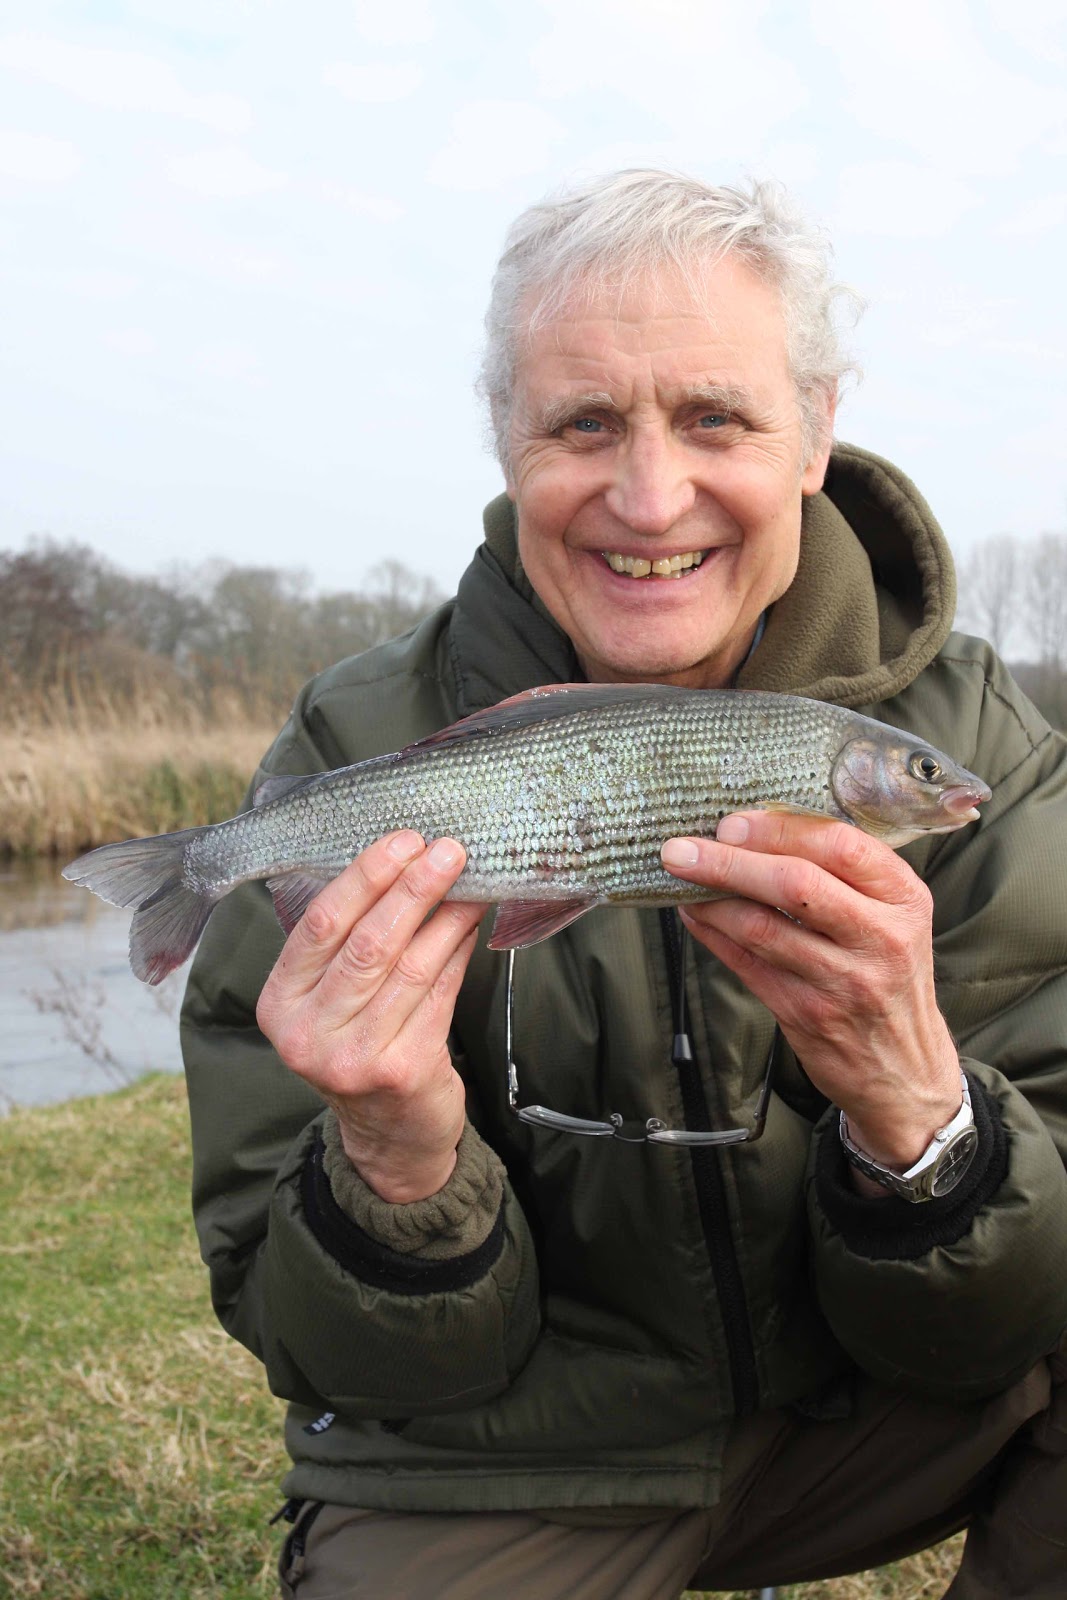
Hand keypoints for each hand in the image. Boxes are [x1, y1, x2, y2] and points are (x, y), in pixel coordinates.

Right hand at [256, 831, 487, 1202]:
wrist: (390, 1135)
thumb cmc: (361, 1046)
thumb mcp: (331, 1000)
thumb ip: (350, 942)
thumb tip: (405, 862)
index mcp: (279, 1004)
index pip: (320, 925)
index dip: (365, 876)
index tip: (404, 840)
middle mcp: (308, 1034)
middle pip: (368, 943)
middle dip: (413, 888)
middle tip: (448, 850)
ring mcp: (354, 1057)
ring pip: (411, 965)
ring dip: (447, 916)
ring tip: (472, 881)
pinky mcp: (403, 1071)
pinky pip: (440, 994)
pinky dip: (459, 952)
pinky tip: (473, 925)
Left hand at [661, 812, 961, 1172]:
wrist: (903, 1066)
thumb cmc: (888, 973)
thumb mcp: (893, 916)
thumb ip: (843, 874)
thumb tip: (756, 831)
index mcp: (904, 898)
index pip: (839, 845)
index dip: (778, 829)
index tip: (733, 822)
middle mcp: (880, 937)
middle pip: (795, 884)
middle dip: (729, 861)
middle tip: (682, 849)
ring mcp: (844, 980)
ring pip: (762, 927)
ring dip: (711, 899)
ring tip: (679, 879)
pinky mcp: (807, 1013)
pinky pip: (747, 964)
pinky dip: (713, 934)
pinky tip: (694, 914)